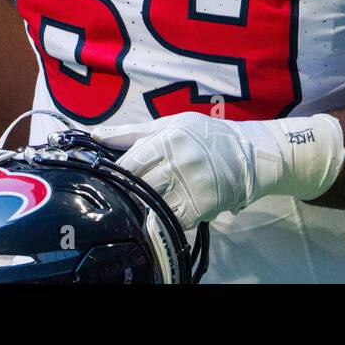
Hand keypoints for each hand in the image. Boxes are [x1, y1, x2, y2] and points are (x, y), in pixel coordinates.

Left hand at [95, 112, 344, 229]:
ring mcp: (192, 185)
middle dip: (123, 192)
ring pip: (153, 204)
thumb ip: (131, 132)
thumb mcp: (170, 124)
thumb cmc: (205, 135)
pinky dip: (162, 219)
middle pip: (138, 184)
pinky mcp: (203, 206)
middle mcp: (179, 161)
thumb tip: (92, 134)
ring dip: (140, 209)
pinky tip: (157, 216)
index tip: (101, 180)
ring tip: (130, 210)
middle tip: (110, 198)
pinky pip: (173, 219)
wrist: (251, 153)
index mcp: (168, 138)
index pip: (129, 162)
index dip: (112, 174)